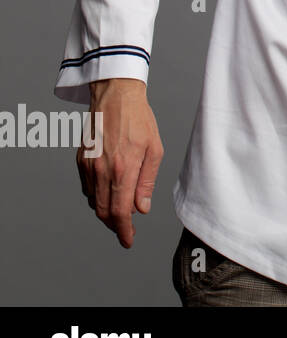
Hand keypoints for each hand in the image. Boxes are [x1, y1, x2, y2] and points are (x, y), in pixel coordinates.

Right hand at [76, 78, 163, 248]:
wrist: (116, 96)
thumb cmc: (139, 119)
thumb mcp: (154, 149)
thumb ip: (146, 182)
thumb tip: (142, 208)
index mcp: (123, 169)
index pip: (120, 211)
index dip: (123, 231)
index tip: (128, 241)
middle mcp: (102, 170)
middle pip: (103, 211)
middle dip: (114, 225)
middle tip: (126, 230)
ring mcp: (88, 165)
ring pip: (92, 201)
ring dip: (105, 211)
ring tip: (121, 212)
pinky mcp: (81, 159)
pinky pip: (86, 186)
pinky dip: (96, 195)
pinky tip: (109, 192)